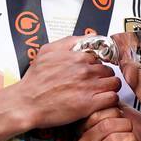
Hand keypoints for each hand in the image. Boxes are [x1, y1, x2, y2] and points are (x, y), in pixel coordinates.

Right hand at [3, 35, 121, 132]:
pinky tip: (100, 102)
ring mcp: (89, 87)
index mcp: (78, 57)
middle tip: (95, 84)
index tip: (94, 71)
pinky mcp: (89, 104)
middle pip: (109, 70)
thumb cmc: (35, 81)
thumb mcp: (48, 51)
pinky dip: (109, 100)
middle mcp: (85, 70)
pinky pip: (112, 98)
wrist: (26, 103)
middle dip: (104, 76)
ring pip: (114, 83)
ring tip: (99, 93)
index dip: (97, 65)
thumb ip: (70, 41)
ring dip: (109, 88)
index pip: (101, 57)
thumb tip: (89, 36)